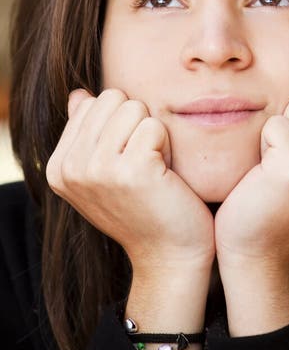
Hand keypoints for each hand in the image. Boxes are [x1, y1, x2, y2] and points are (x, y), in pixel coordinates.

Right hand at [46, 87, 215, 270]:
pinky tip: (164, 175)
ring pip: (134, 107)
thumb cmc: (142, 205)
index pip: (94, 102)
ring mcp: (98, 170)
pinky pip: (155, 125)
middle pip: (114, 98)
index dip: (120, 124)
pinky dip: (167, 145)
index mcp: (58, 166)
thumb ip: (89, 130)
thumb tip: (79, 94)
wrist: (168, 254)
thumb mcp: (104, 169)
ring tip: (153, 168)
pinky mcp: (131, 171)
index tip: (125, 160)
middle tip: (143, 162)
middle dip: (136, 122)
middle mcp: (70, 168)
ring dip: (152, 133)